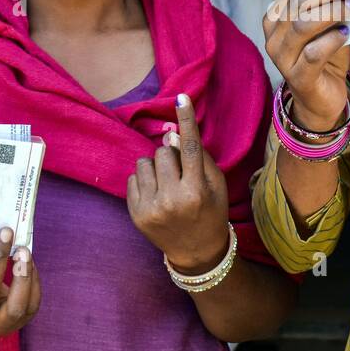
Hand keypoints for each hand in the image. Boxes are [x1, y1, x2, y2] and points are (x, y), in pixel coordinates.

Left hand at [127, 93, 230, 273]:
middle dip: (171, 155)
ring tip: (166, 184)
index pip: (192, 147)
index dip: (186, 119)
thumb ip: (199, 158)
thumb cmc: (211, 212)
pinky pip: (132, 178)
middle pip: (164, 152)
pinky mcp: (136, 214)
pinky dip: (144, 181)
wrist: (196, 252)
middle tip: (179, 172)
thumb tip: (172, 134)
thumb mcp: (216, 186)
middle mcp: (173, 200)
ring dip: (155, 167)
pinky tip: (156, 195)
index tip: (181, 97)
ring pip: (144, 163)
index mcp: (197, 191)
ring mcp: (151, 208)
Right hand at [263, 0, 349, 129]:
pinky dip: (331, 39)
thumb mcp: (326, 27)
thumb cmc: (325, 58)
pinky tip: (346, 31)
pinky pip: (313, 53)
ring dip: (334, 10)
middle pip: (300, 1)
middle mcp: (274, 35)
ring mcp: (283, 58)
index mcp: (277, 17)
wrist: (321, 100)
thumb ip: (331, 6)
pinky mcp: (298, 78)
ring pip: (303, 24)